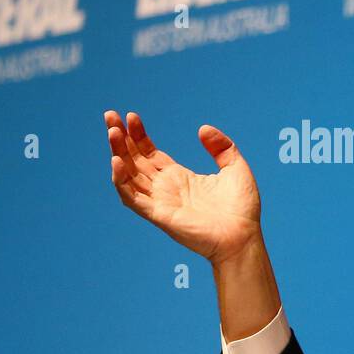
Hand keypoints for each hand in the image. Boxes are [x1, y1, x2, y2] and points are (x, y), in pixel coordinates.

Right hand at [104, 111, 261, 264]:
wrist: (243, 237)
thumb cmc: (241, 209)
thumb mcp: (235, 168)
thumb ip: (221, 146)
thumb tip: (203, 129)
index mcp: (179, 177)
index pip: (150, 153)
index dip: (138, 135)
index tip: (131, 116)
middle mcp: (165, 188)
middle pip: (134, 160)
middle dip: (121, 139)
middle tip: (109, 115)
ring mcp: (160, 201)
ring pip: (129, 175)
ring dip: (118, 153)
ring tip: (112, 132)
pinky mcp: (159, 215)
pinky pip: (132, 198)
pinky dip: (121, 181)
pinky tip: (117, 162)